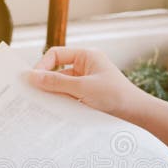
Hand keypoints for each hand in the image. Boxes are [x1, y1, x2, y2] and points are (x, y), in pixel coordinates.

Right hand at [28, 47, 149, 121]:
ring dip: (53, 94)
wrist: (137, 113)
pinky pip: (68, 95)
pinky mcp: (87, 95)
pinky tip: (55, 111)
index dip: (42, 65)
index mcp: (86, 55)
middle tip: (31, 95)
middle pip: (57, 70)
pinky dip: (61, 102)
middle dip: (45, 82)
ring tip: (43, 105)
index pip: (55, 54)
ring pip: (61, 85)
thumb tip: (31, 76)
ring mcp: (86, 81)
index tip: (32, 81)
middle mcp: (86, 66)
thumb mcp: (82, 88)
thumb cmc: (115, 95)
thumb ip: (56, 82)